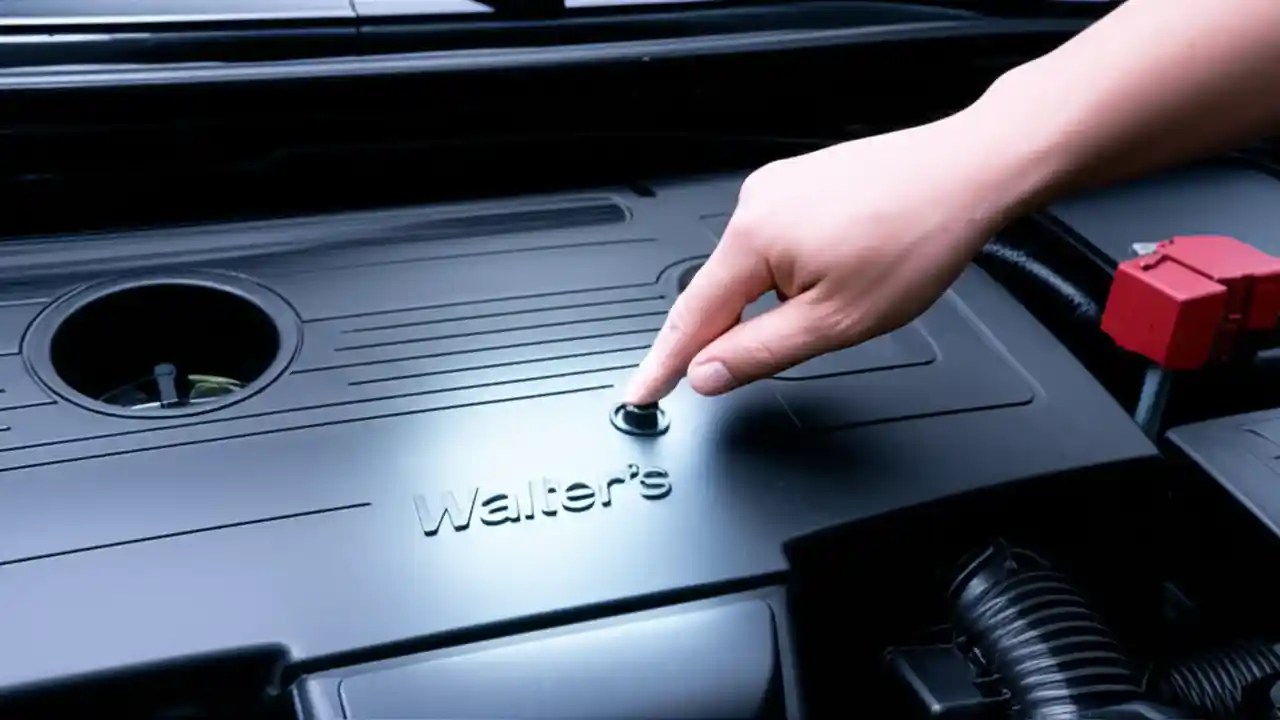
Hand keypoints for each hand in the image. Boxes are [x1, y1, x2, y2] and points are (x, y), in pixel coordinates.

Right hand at [623, 110, 1045, 403]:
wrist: (968, 171)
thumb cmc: (916, 235)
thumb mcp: (835, 322)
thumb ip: (759, 353)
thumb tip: (706, 375)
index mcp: (753, 238)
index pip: (689, 318)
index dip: (663, 365)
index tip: (639, 394)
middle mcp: (755, 203)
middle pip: (722, 291)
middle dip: (742, 330)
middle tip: (794, 346)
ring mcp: (780, 187)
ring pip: (755, 268)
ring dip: (780, 299)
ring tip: (850, 295)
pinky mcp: (804, 181)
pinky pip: (779, 241)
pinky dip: (796, 270)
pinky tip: (845, 270)